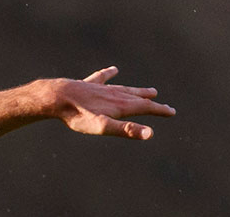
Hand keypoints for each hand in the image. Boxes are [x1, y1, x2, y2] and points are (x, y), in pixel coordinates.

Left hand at [50, 67, 174, 139]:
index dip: (160, 110)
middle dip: (150, 101)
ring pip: (123, 89)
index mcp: (121, 105)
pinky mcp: (88, 84)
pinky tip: (113, 70)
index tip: (172, 112)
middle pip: (136, 97)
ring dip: (136, 90)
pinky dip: (109, 74)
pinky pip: (102, 77)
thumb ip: (126, 130)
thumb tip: (150, 134)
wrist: (58, 97)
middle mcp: (115, 94)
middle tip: (161, 102)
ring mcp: (102, 88)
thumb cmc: (79, 115)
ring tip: (146, 90)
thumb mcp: (103, 127)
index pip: (146, 108)